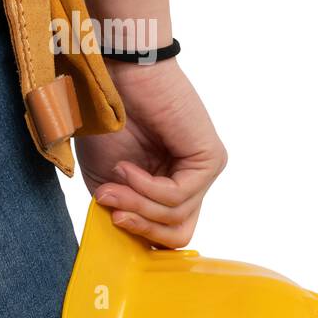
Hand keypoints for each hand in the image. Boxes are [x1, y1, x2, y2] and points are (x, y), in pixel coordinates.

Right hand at [75, 59, 226, 248]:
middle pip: (177, 234)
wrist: (114, 78)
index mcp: (167, 186)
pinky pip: (179, 196)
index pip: (167, 234)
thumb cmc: (106, 121)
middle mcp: (191, 180)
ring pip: (176, 218)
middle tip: (113, 210)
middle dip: (141, 228)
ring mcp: (204, 170)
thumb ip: (119, 210)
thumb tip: (125, 238)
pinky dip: (147, 187)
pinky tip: (127, 168)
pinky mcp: (211, 159)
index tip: (111, 222)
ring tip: (115, 181)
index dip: (140, 237)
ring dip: (137, 204)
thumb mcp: (106, 180)